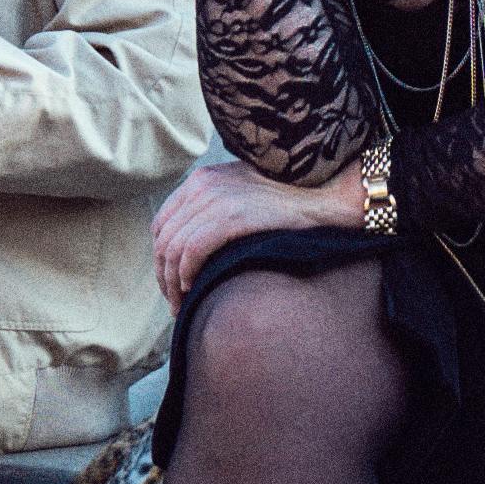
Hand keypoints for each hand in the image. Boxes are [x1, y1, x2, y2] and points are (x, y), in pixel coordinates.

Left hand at [150, 149, 372, 305]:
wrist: (323, 196)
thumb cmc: (288, 203)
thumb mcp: (242, 195)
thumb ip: (215, 210)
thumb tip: (192, 249)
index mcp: (201, 179)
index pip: (163, 223)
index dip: (162, 258)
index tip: (171, 283)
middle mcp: (202, 185)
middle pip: (164, 239)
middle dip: (163, 276)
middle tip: (174, 303)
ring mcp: (216, 198)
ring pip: (173, 248)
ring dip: (172, 283)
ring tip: (182, 305)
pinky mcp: (231, 216)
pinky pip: (191, 251)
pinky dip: (186, 274)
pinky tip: (193, 288)